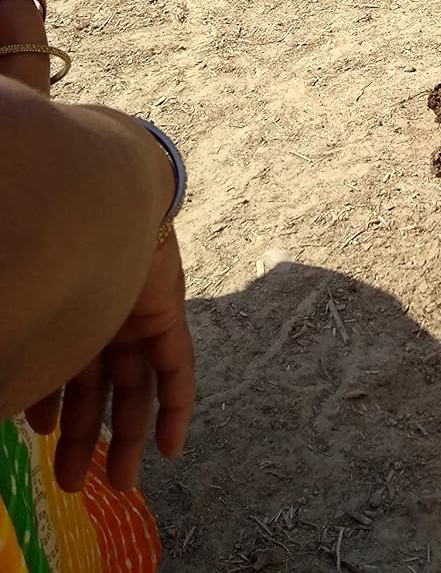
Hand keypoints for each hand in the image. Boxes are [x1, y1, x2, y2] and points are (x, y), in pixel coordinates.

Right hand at [25, 230, 194, 491]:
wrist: (96, 204)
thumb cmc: (48, 262)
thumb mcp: (36, 321)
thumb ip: (24, 357)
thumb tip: (4, 395)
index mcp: (64, 318)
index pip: (60, 372)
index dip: (52, 411)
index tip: (39, 443)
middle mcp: (99, 320)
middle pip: (96, 388)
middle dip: (85, 437)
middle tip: (75, 483)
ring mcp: (135, 318)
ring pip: (135, 387)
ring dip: (128, 434)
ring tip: (120, 481)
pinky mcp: (167, 314)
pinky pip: (176, 368)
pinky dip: (176, 408)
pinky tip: (169, 450)